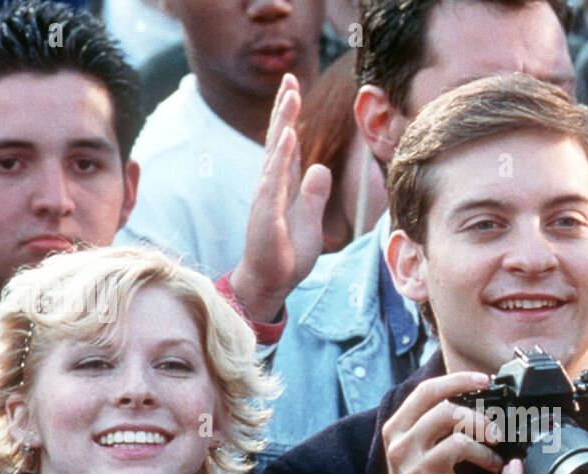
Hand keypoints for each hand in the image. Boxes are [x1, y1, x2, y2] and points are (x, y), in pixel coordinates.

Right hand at [230, 74, 332, 323]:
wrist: (270, 282)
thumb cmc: (287, 255)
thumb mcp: (311, 221)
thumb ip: (315, 194)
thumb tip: (321, 167)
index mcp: (285, 187)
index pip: (288, 145)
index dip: (291, 118)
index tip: (294, 90)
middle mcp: (273, 186)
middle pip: (279, 140)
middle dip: (285, 108)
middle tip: (291, 78)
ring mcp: (268, 197)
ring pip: (276, 152)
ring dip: (283, 121)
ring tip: (290, 94)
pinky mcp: (266, 212)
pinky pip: (275, 179)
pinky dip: (281, 156)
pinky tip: (287, 134)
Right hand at [380, 372, 503, 473]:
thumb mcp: (413, 447)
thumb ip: (431, 421)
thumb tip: (472, 395)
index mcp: (397, 430)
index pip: (427, 392)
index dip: (458, 381)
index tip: (483, 380)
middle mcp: (403, 449)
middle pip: (447, 413)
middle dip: (479, 420)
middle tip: (495, 434)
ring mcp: (418, 473)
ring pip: (462, 444)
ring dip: (488, 456)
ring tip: (494, 465)